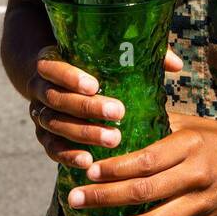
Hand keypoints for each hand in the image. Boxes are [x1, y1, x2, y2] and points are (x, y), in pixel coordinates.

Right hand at [27, 45, 183, 169]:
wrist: (53, 79)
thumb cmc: (87, 64)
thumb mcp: (102, 53)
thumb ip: (136, 55)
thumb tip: (176, 65)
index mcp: (50, 62)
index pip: (52, 67)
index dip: (70, 76)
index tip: (95, 84)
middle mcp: (40, 88)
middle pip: (57, 99)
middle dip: (87, 108)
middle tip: (118, 113)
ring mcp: (40, 113)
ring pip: (55, 124)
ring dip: (83, 133)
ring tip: (113, 140)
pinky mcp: (44, 136)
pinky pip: (50, 148)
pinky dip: (67, 155)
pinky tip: (88, 161)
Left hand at [69, 114, 216, 215]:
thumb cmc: (213, 137)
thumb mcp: (187, 123)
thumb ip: (153, 124)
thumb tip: (113, 120)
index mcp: (189, 145)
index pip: (146, 160)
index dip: (115, 169)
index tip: (88, 171)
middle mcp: (195, 176)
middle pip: (144, 193)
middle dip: (105, 198)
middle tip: (75, 198)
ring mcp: (199, 203)